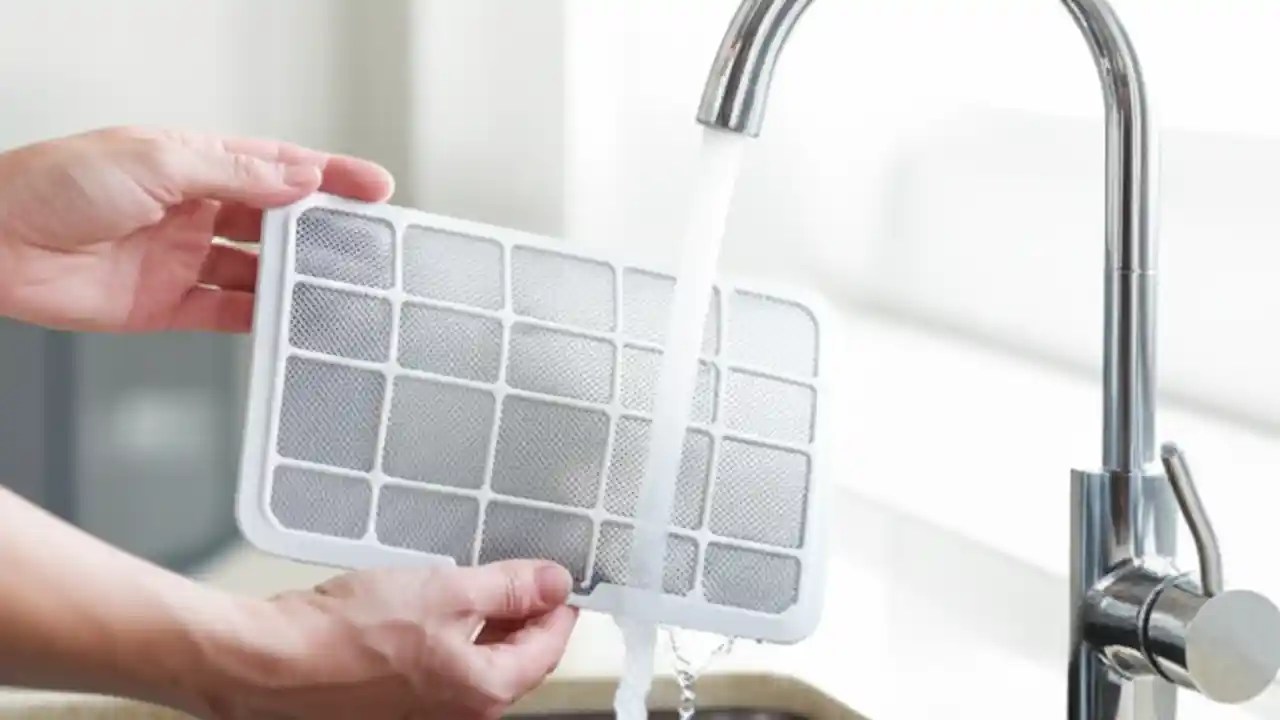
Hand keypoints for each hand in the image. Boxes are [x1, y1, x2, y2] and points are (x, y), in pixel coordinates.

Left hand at [0, 126, 392, 332]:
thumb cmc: (54, 185)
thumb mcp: (157, 161)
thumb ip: (235, 175)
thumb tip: (298, 182)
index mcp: (194, 162)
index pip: (278, 166)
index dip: (329, 175)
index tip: (374, 186)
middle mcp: (194, 210)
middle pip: (277, 221)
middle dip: (323, 230)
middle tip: (368, 243)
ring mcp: (184, 259)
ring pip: (259, 271)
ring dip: (296, 278)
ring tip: (337, 287)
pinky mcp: (168, 305)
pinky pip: (229, 314)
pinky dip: (261, 320)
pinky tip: (289, 321)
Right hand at [200, 561, 578, 719]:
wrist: (271, 660)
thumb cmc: (350, 634)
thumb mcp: (447, 592)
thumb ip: (508, 589)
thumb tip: (555, 584)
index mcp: (483, 692)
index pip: (547, 650)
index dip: (560, 609)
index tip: (563, 582)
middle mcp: (458, 712)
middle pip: (514, 661)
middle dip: (525, 616)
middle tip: (527, 575)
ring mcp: (424, 711)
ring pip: (476, 661)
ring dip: (486, 622)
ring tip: (482, 580)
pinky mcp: (393, 700)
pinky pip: (439, 665)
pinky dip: (449, 634)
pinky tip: (435, 602)